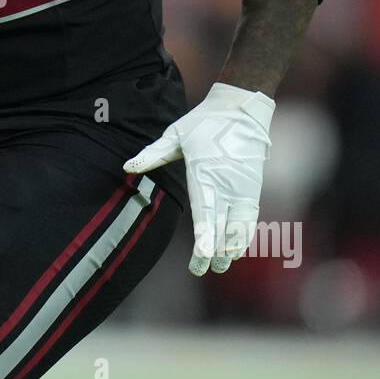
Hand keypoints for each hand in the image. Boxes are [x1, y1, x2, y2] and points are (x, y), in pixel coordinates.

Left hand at [123, 82, 274, 275]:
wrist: (242, 109)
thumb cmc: (204, 122)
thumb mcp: (175, 135)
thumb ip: (153, 155)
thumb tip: (126, 166)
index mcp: (205, 173)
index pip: (206, 211)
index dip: (206, 234)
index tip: (204, 254)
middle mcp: (226, 185)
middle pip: (221, 224)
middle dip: (212, 250)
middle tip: (201, 269)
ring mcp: (242, 188)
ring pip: (238, 225)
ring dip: (230, 247)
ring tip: (220, 266)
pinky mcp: (252, 188)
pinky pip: (250, 217)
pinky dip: (244, 234)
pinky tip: (237, 249)